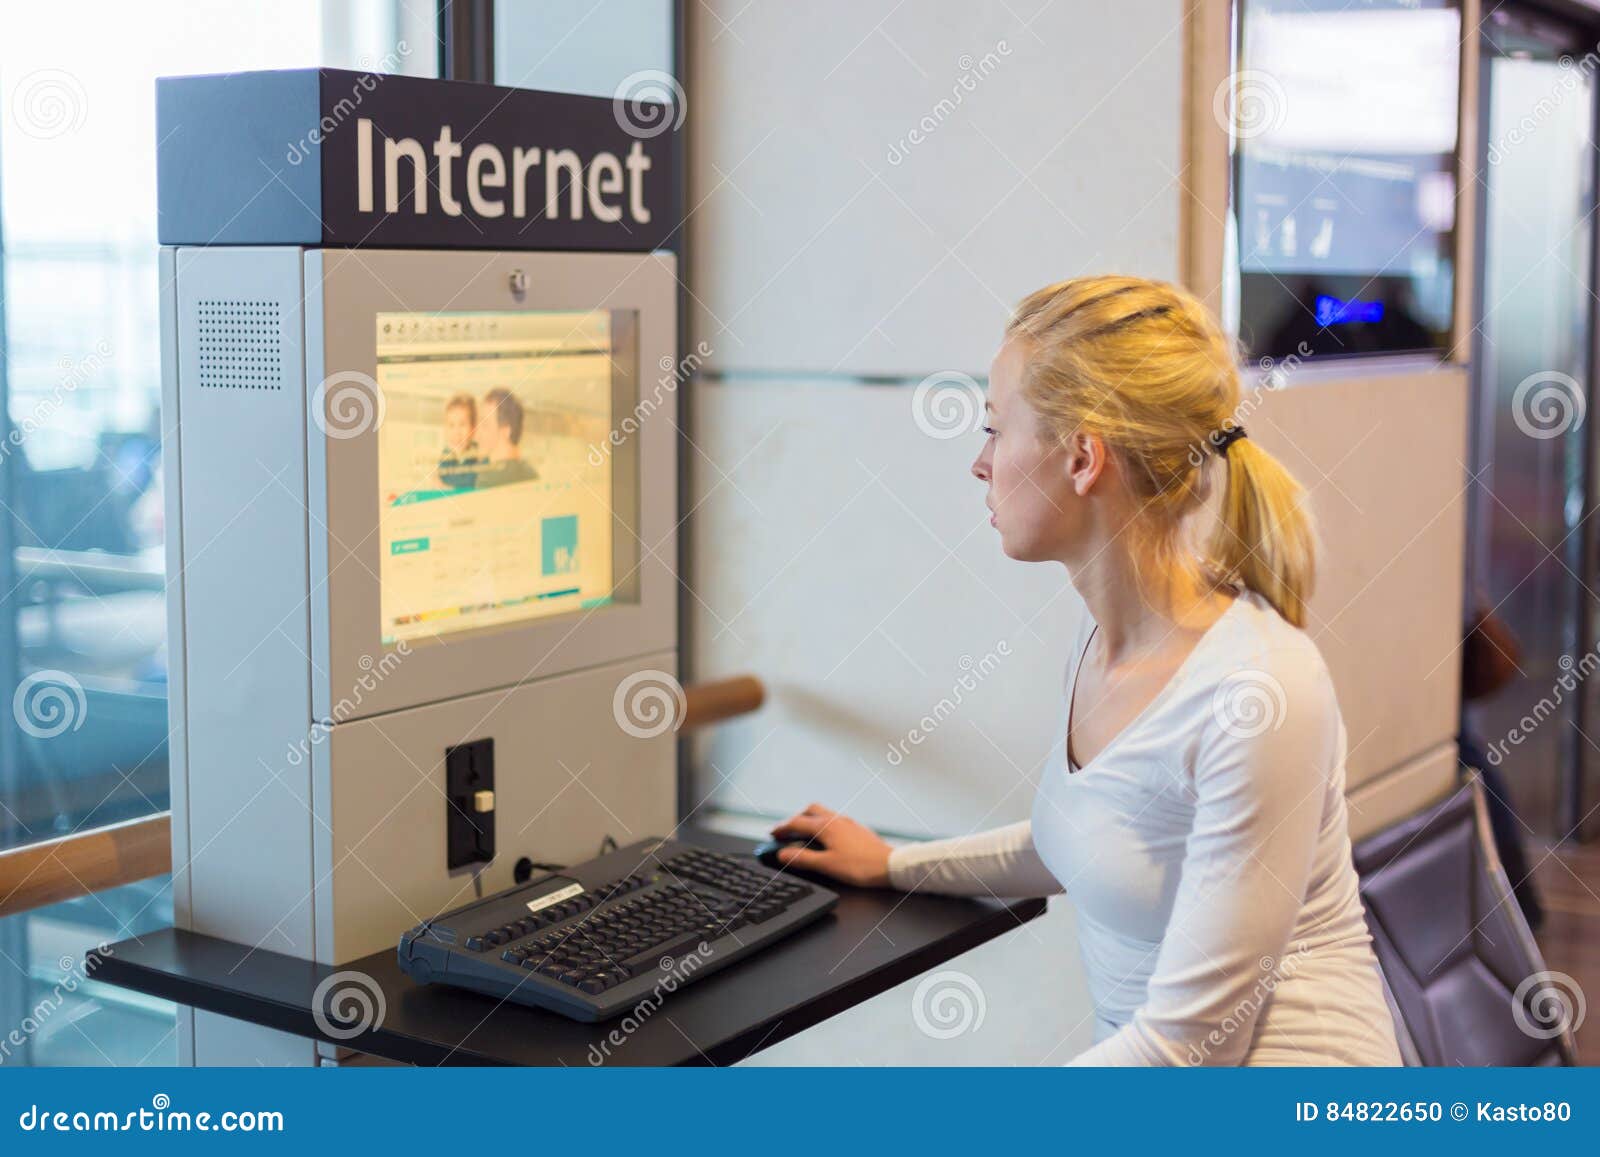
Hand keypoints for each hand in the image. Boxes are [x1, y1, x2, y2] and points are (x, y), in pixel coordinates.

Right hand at [770, 803, 892, 887]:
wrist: (890, 866)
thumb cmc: (860, 866)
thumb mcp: (826, 865)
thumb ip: (803, 859)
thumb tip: (783, 853)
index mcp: (826, 826)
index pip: (797, 822)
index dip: (782, 828)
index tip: (772, 834)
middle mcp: (837, 819)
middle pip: (810, 810)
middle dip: (796, 818)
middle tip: (786, 831)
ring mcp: (848, 823)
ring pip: (824, 814)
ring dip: (810, 820)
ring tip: (803, 835)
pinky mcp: (857, 829)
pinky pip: (834, 820)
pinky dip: (823, 825)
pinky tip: (826, 839)